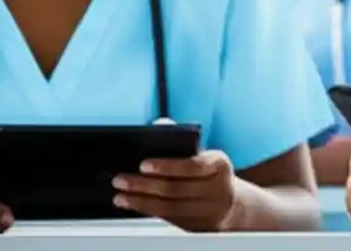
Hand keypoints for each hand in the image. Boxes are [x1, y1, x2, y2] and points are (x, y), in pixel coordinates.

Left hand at [112, 150, 237, 231]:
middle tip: (121, 179)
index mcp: (220, 165)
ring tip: (120, 196)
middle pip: (176, 188)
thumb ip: (181, 139)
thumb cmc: (209, 172)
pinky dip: (148, 211)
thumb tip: (160, 125)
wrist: (229, 202)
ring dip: (141, 201)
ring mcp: (209, 210)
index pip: (193, 165)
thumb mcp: (203, 154)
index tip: (143, 164)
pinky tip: (134, 204)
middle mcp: (218, 189)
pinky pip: (169, 218)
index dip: (167, 166)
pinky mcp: (197, 226)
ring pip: (170, 207)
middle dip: (144, 184)